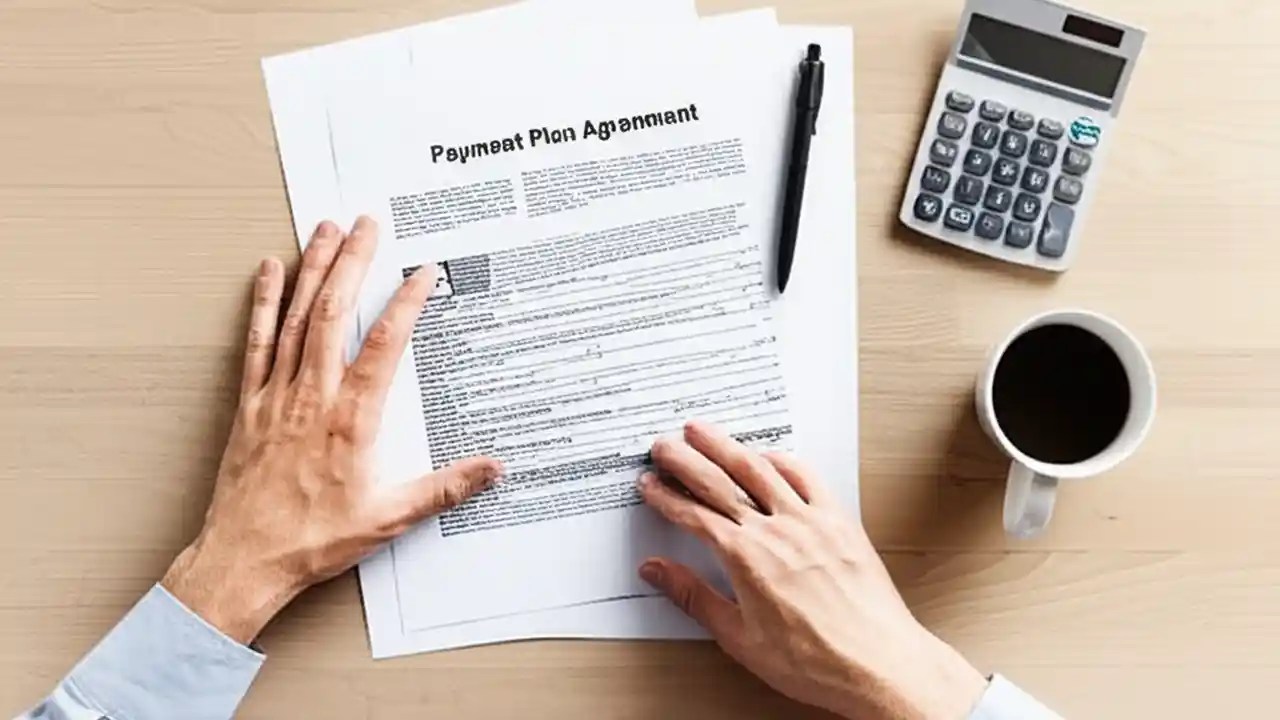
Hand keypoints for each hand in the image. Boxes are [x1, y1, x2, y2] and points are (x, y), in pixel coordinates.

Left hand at [162, 218, 501, 643]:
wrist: (244, 560)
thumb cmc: (314, 540)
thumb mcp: (390, 518)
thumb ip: (445, 488)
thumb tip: (495, 469)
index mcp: (352, 419)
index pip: (385, 345)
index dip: (406, 303)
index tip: (423, 273)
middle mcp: (313, 396)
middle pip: (334, 313)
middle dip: (353, 262)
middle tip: (368, 223)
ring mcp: (277, 395)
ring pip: (295, 317)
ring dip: (313, 268)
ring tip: (326, 229)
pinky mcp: (250, 404)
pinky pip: (257, 342)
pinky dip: (263, 303)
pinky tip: (269, 271)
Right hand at [639, 421, 985, 719]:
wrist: (877, 665)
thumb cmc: (814, 660)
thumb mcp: (739, 637)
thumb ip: (694, 598)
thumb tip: (657, 573)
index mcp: (745, 557)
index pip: (693, 515)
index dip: (665, 496)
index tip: (649, 485)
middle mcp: (776, 530)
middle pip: (718, 481)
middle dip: (684, 460)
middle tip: (664, 446)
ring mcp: (810, 521)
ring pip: (758, 469)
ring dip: (725, 446)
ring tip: (702, 432)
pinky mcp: (839, 521)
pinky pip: (806, 477)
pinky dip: (781, 459)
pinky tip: (766, 455)